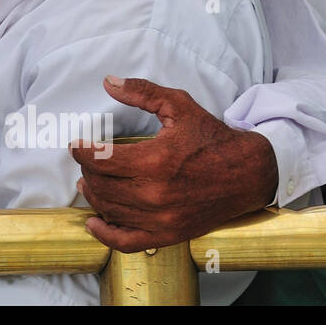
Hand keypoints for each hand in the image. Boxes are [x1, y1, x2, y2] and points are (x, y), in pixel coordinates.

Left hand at [71, 76, 277, 252]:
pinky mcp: (170, 234)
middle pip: (101, 185)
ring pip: (110, 210)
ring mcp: (162, 219)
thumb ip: (142, 92)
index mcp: (155, 160)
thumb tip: (108, 82)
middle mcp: (156, 193)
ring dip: (93, 196)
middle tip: (86, 162)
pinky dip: (106, 235)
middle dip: (87, 171)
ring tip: (88, 183)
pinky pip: (127, 242)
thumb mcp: (178, 106)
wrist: (249, 173)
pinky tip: (94, 223)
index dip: (81, 152)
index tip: (76, 146)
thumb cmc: (212, 138)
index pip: (100, 160)